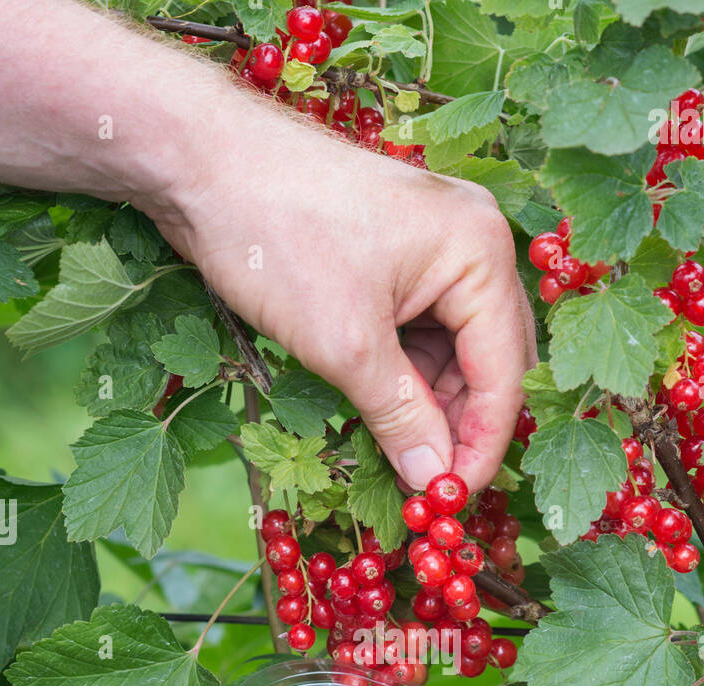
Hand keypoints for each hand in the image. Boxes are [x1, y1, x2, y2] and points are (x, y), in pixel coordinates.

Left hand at [0, 1, 535, 493]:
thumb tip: (433, 483)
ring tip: (395, 457)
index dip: (482, 447)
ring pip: (452, 354)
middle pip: (488, 362)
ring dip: (429, 408)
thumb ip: (401, 419)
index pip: (505, 371)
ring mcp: (434, 249)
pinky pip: (419, 334)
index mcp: (479, 253)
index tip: (451, 506)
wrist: (198, 160)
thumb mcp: (346, 345)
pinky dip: (403, 379)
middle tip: (426, 491)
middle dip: (459, 428)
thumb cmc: (278, 236)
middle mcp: (472, 245)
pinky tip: (380, 416)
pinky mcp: (396, 258)